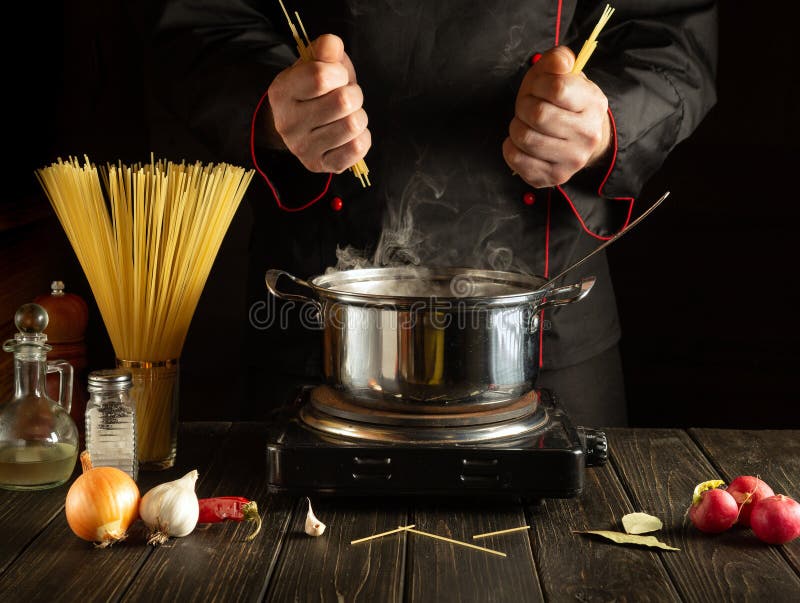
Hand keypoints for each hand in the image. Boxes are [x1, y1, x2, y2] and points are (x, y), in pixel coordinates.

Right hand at [267, 34, 370, 172]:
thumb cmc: (315, 90)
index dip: (339, 72)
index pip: (320, 77)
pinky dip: (362, 138)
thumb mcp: (316, 63)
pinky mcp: (320, 165)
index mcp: (282, 91)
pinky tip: (350, 134)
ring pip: (352, 125)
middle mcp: (287, 123)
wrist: (302, 125)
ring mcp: (302, 148)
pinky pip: (356, 149)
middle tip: (347, 97)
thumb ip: (325, 49)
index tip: (338, 76)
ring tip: (348, 115)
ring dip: (359, 116)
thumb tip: (332, 44)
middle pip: (343, 101)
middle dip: (354, 94)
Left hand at [503, 46, 611, 187]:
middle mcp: (587, 134)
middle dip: (524, 106)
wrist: (580, 138)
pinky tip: (520, 143)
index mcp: (593, 103)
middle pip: (538, 114)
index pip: (557, 88)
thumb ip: (559, 59)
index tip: (538, 88)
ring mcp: (572, 160)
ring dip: (516, 127)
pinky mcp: (554, 177)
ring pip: (525, 138)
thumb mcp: (563, 73)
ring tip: (524, 125)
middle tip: (527, 107)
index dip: (539, 84)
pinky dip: (510, 148)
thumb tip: (560, 63)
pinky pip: (516, 159)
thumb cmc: (564, 102)